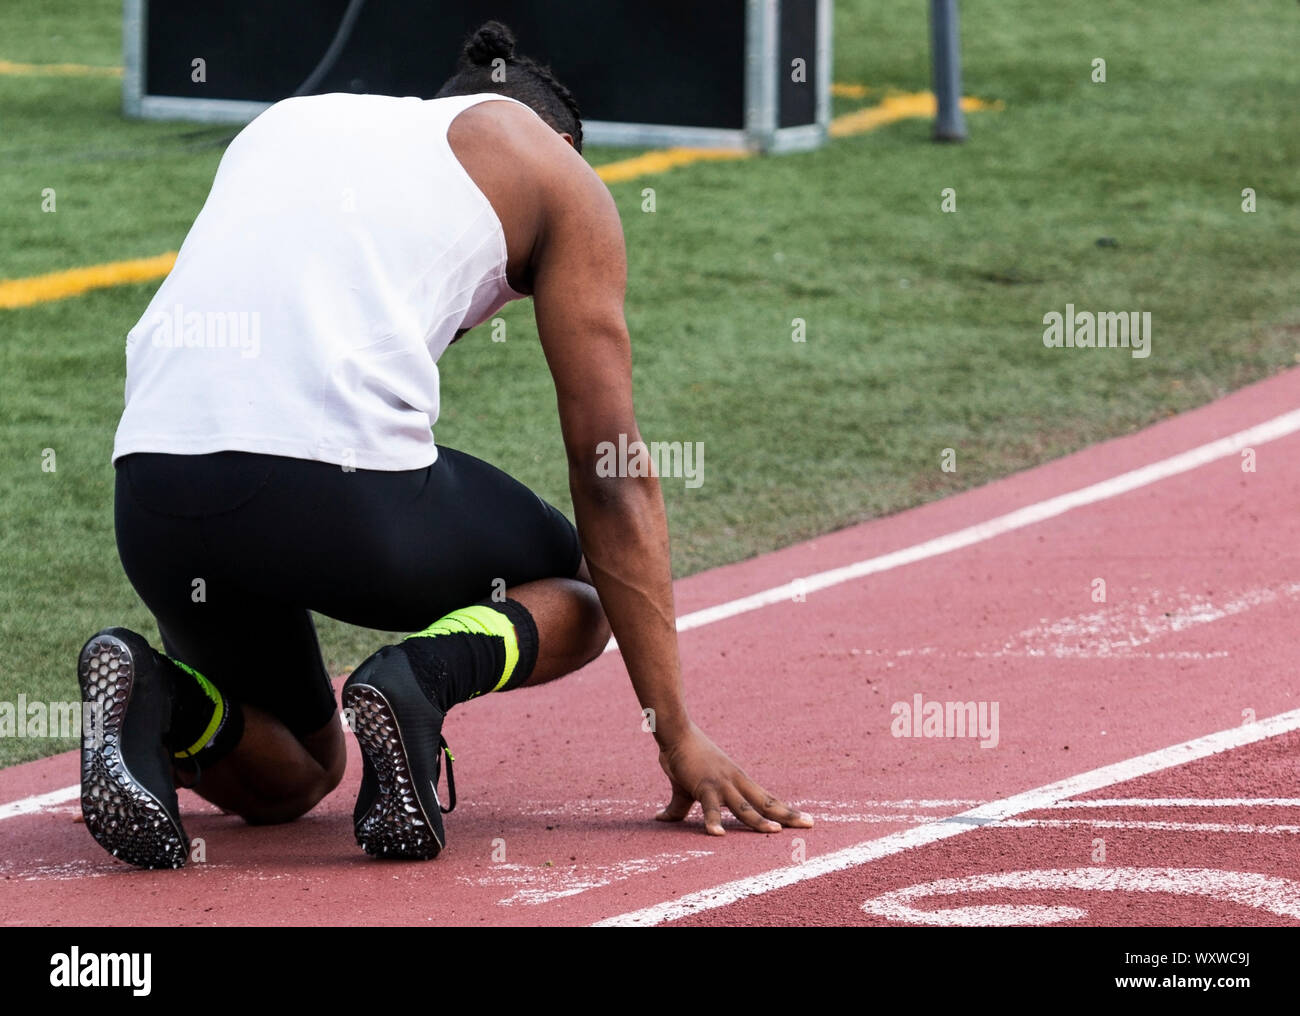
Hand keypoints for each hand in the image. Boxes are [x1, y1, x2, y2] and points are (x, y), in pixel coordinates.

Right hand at [654, 722, 813, 835]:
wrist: (675, 733)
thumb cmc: (682, 758)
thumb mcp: (686, 787)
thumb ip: (679, 807)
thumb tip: (660, 818)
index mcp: (737, 782)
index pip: (767, 799)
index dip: (785, 811)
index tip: (805, 820)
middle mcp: (736, 782)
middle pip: (766, 802)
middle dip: (788, 815)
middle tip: (811, 825)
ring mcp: (721, 784)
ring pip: (744, 807)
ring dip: (759, 821)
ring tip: (774, 832)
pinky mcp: (703, 785)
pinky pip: (710, 807)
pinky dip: (714, 821)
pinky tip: (718, 835)